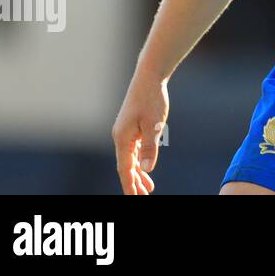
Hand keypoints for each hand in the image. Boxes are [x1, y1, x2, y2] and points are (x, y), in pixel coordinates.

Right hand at [112, 72, 168, 194]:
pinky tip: (145, 168)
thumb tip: (145, 170)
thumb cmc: (151, 99)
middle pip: (126, 166)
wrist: (149, 77)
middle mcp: (120, 137)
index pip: (124, 168)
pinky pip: (134, 149)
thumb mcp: (154, 125)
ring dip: (138, 173)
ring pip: (130, 158)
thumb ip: (150, 148)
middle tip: (142, 197)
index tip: (134, 198)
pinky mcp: (132, 127)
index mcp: (122, 139)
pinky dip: (140, 160)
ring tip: (147, 188)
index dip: (129, 185)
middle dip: (134, 183)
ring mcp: (126, 132)